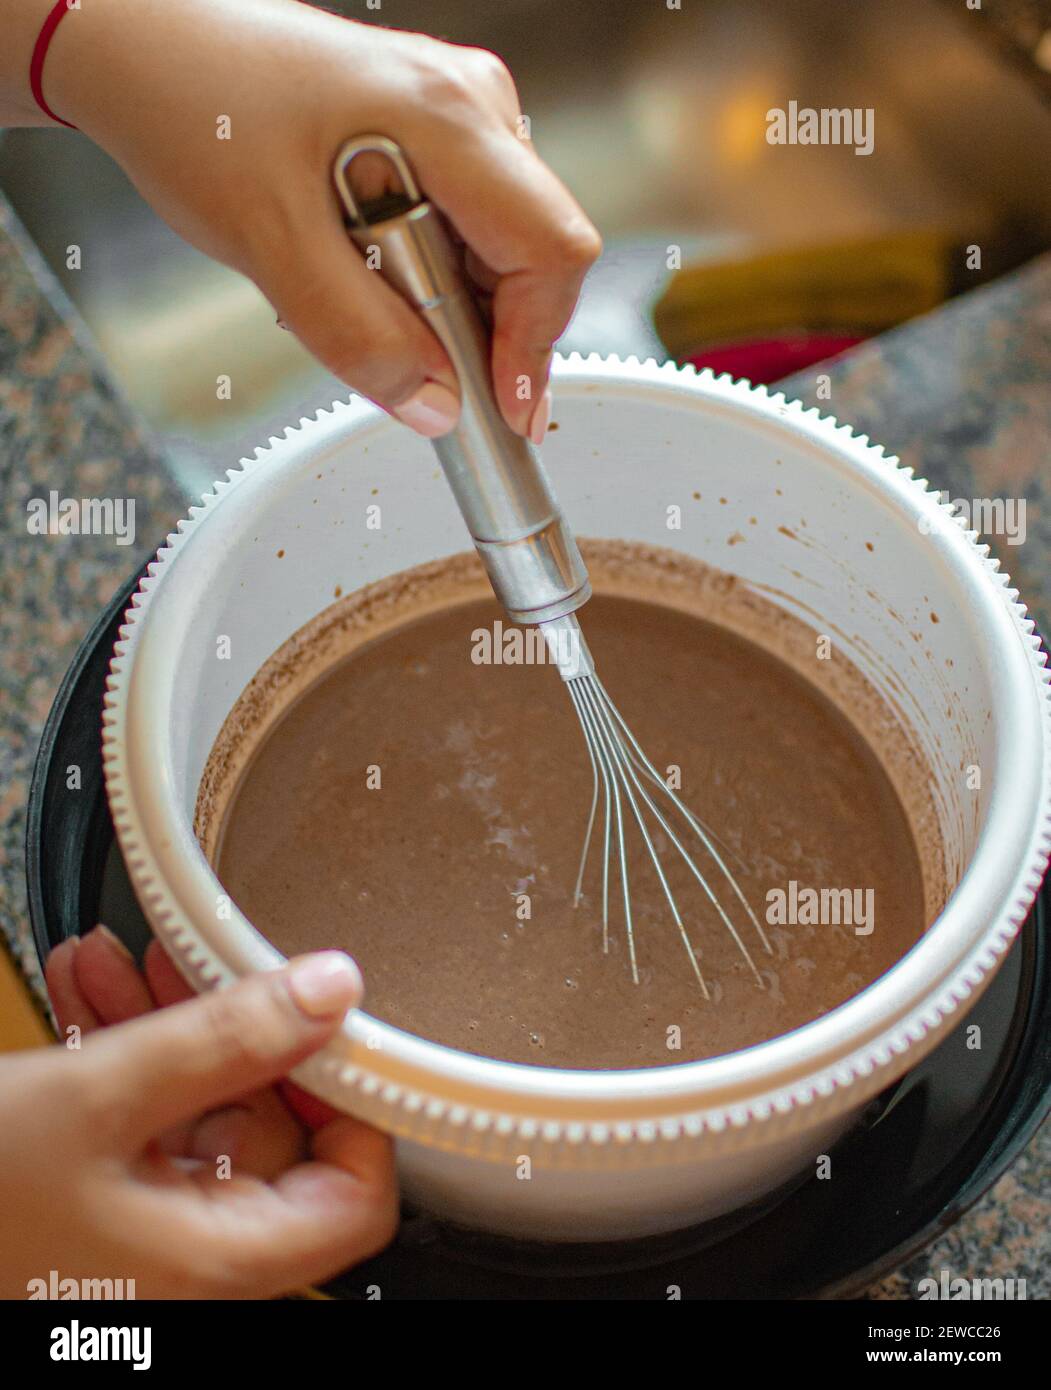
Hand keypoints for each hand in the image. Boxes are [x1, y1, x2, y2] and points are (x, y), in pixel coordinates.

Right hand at [0, 926, 395, 1298]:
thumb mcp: (98, 1099)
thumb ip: (227, 1041)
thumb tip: (332, 991)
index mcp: (215, 1259)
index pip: (354, 1198)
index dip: (357, 1108)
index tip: (337, 1025)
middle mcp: (186, 1254)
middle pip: (270, 1133)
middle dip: (238, 1030)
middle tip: (213, 963)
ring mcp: (137, 1226)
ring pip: (195, 1111)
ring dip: (169, 1023)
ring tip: (129, 957)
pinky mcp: (92, 1197)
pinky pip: (138, 1117)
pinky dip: (123, 1050)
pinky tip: (90, 988)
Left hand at [44, 0, 601, 439]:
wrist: (148, 47)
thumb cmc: (199, 111)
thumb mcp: (273, 247)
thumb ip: (360, 338)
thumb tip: (436, 405)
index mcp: (451, 119)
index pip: (552, 250)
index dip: (536, 341)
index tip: (502, 405)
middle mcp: (471, 105)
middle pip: (529, 254)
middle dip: (476, 323)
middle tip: (398, 347)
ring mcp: (456, 111)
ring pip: (495, 246)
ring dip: (441, 298)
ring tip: (352, 283)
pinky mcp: (433, 127)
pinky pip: (462, 224)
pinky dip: (421, 268)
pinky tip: (357, 260)